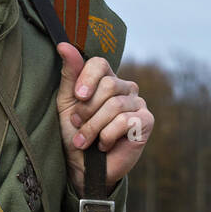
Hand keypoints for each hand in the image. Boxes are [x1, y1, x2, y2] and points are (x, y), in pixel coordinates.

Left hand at [56, 42, 153, 196]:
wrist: (82, 167)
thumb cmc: (73, 133)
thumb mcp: (66, 104)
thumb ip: (70, 75)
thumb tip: (64, 44)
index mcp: (105, 79)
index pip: (100, 63)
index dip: (87, 78)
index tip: (78, 97)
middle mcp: (125, 88)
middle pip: (109, 85)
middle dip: (87, 110)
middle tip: (78, 125)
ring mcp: (138, 103)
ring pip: (115, 105)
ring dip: (93, 127)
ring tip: (84, 141)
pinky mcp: (146, 121)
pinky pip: (126, 121)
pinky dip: (108, 136)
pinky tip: (103, 144)